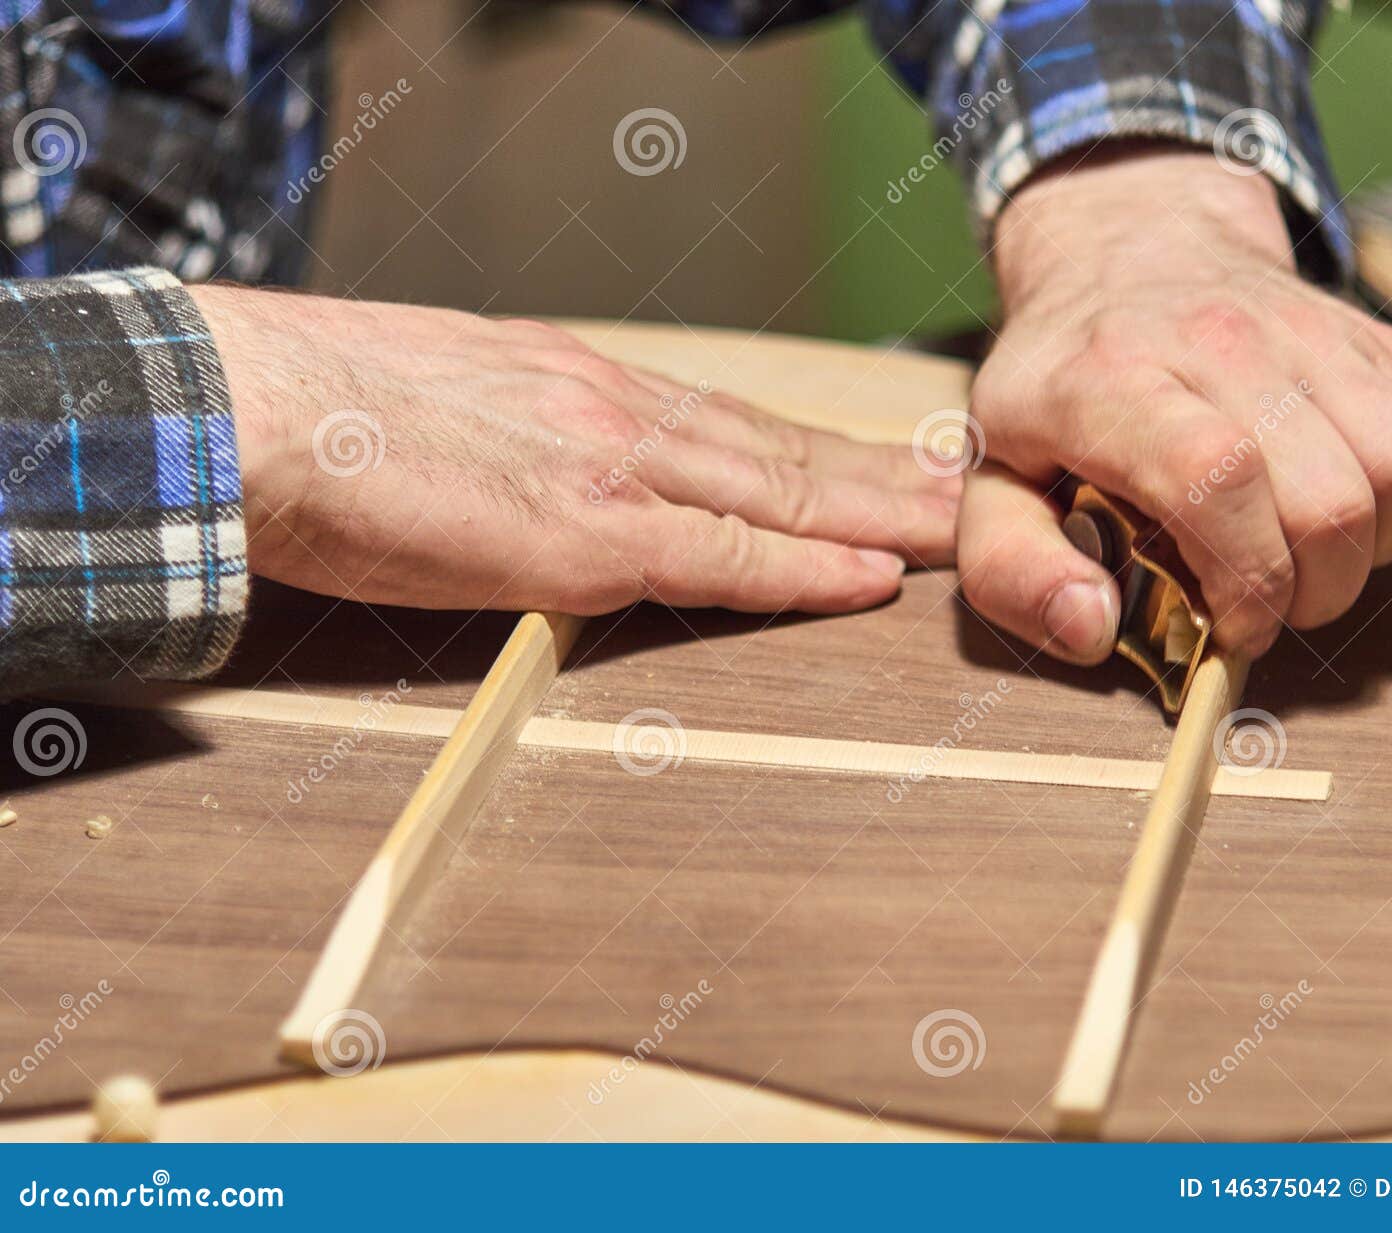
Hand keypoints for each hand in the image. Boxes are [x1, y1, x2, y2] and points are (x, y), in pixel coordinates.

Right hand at [191, 287, 957, 614]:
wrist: (253, 409)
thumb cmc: (333, 408)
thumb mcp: (459, 398)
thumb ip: (534, 437)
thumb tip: (561, 475)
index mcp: (591, 387)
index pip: (742, 425)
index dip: (832, 454)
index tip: (899, 467)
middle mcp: (622, 414)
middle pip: (791, 452)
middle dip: (897, 479)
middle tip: (989, 490)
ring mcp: (611, 470)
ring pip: (783, 495)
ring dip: (886, 517)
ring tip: (974, 532)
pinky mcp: (580, 536)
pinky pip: (720, 557)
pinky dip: (803, 571)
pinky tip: (871, 580)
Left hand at [960, 145, 1391, 662]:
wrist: (1126, 251)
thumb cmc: (1057, 387)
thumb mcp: (988, 475)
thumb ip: (1012, 567)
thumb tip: (1093, 629)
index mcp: (1110, 378)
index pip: (1217, 476)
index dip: (1244, 578)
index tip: (1229, 627)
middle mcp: (1222, 339)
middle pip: (1327, 496)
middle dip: (1309, 593)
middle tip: (1264, 606)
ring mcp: (1312, 330)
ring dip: (1374, 554)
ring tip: (1311, 565)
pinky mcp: (1376, 337)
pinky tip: (1361, 523)